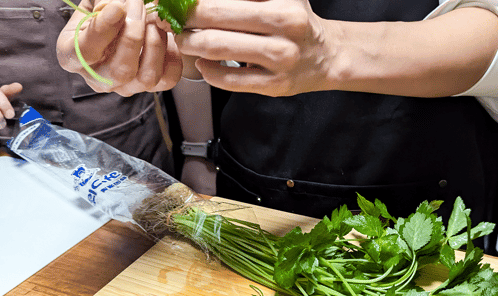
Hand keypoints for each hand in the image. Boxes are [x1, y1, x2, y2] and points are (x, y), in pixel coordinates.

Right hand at [56, 0, 181, 95]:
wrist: (119, 24)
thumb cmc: (102, 12)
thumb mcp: (94, 2)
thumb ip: (103, 4)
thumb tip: (120, 7)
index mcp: (72, 56)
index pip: (85, 52)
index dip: (103, 30)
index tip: (117, 8)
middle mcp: (99, 78)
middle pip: (120, 70)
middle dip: (134, 34)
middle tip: (139, 5)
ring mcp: (126, 86)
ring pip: (146, 77)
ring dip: (155, 43)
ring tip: (154, 19)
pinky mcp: (150, 87)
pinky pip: (167, 78)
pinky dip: (171, 54)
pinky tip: (164, 35)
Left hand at [176, 0, 334, 95]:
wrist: (326, 56)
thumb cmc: (295, 21)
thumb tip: (196, 0)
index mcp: (283, 4)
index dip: (193, 0)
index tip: (176, 1)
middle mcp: (285, 30)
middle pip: (215, 19)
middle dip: (185, 17)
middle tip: (171, 17)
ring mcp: (280, 61)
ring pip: (218, 48)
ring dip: (190, 42)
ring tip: (182, 39)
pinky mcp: (274, 86)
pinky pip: (229, 79)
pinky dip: (208, 70)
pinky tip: (202, 62)